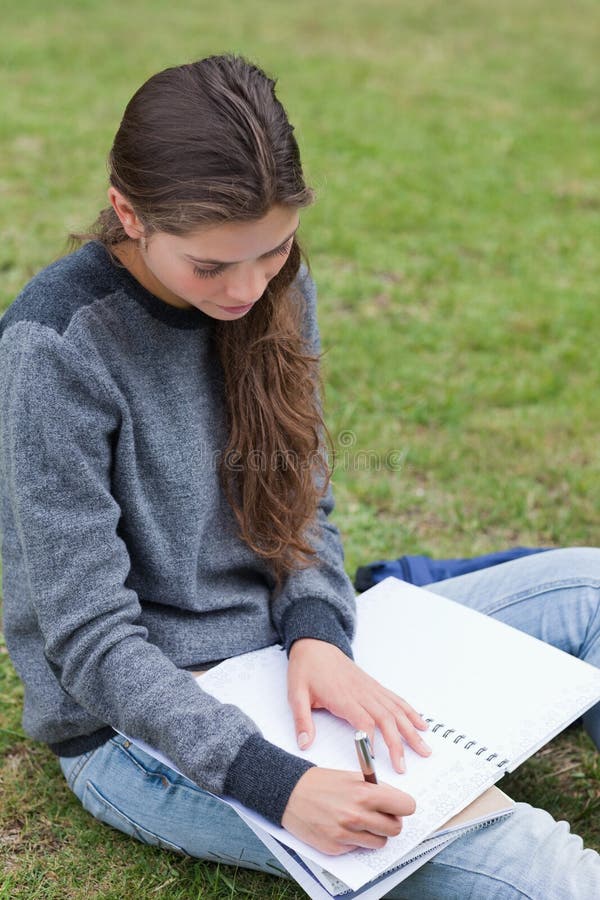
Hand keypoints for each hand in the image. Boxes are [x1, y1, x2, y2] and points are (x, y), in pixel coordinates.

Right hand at [281, 766, 415, 854]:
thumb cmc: (320, 782)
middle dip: (390, 821)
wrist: (290, 793)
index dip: (403, 806)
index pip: (405, 806)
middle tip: (380, 815)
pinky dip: (355, 840)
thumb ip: (374, 788)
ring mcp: (346, 834)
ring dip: (374, 833)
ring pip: (380, 842)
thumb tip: (394, 801)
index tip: (398, 806)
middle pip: (396, 828)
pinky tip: (342, 826)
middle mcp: (357, 815)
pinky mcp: (335, 847)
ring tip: (360, 821)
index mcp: (364, 793)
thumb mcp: (350, 776)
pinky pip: (358, 848)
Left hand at [287, 638, 430, 772]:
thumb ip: (301, 720)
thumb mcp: (296, 694)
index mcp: (342, 697)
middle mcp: (361, 692)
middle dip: (398, 744)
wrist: (315, 644)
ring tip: (424, 748)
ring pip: (396, 710)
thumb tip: (304, 744)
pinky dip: (410, 712)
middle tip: (404, 767)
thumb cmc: (306, 669)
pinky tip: (421, 723)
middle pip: (385, 719)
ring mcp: (370, 688)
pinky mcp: (374, 686)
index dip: (370, 740)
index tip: (374, 760)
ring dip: (411, 730)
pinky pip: (395, 699)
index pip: (363, 720)